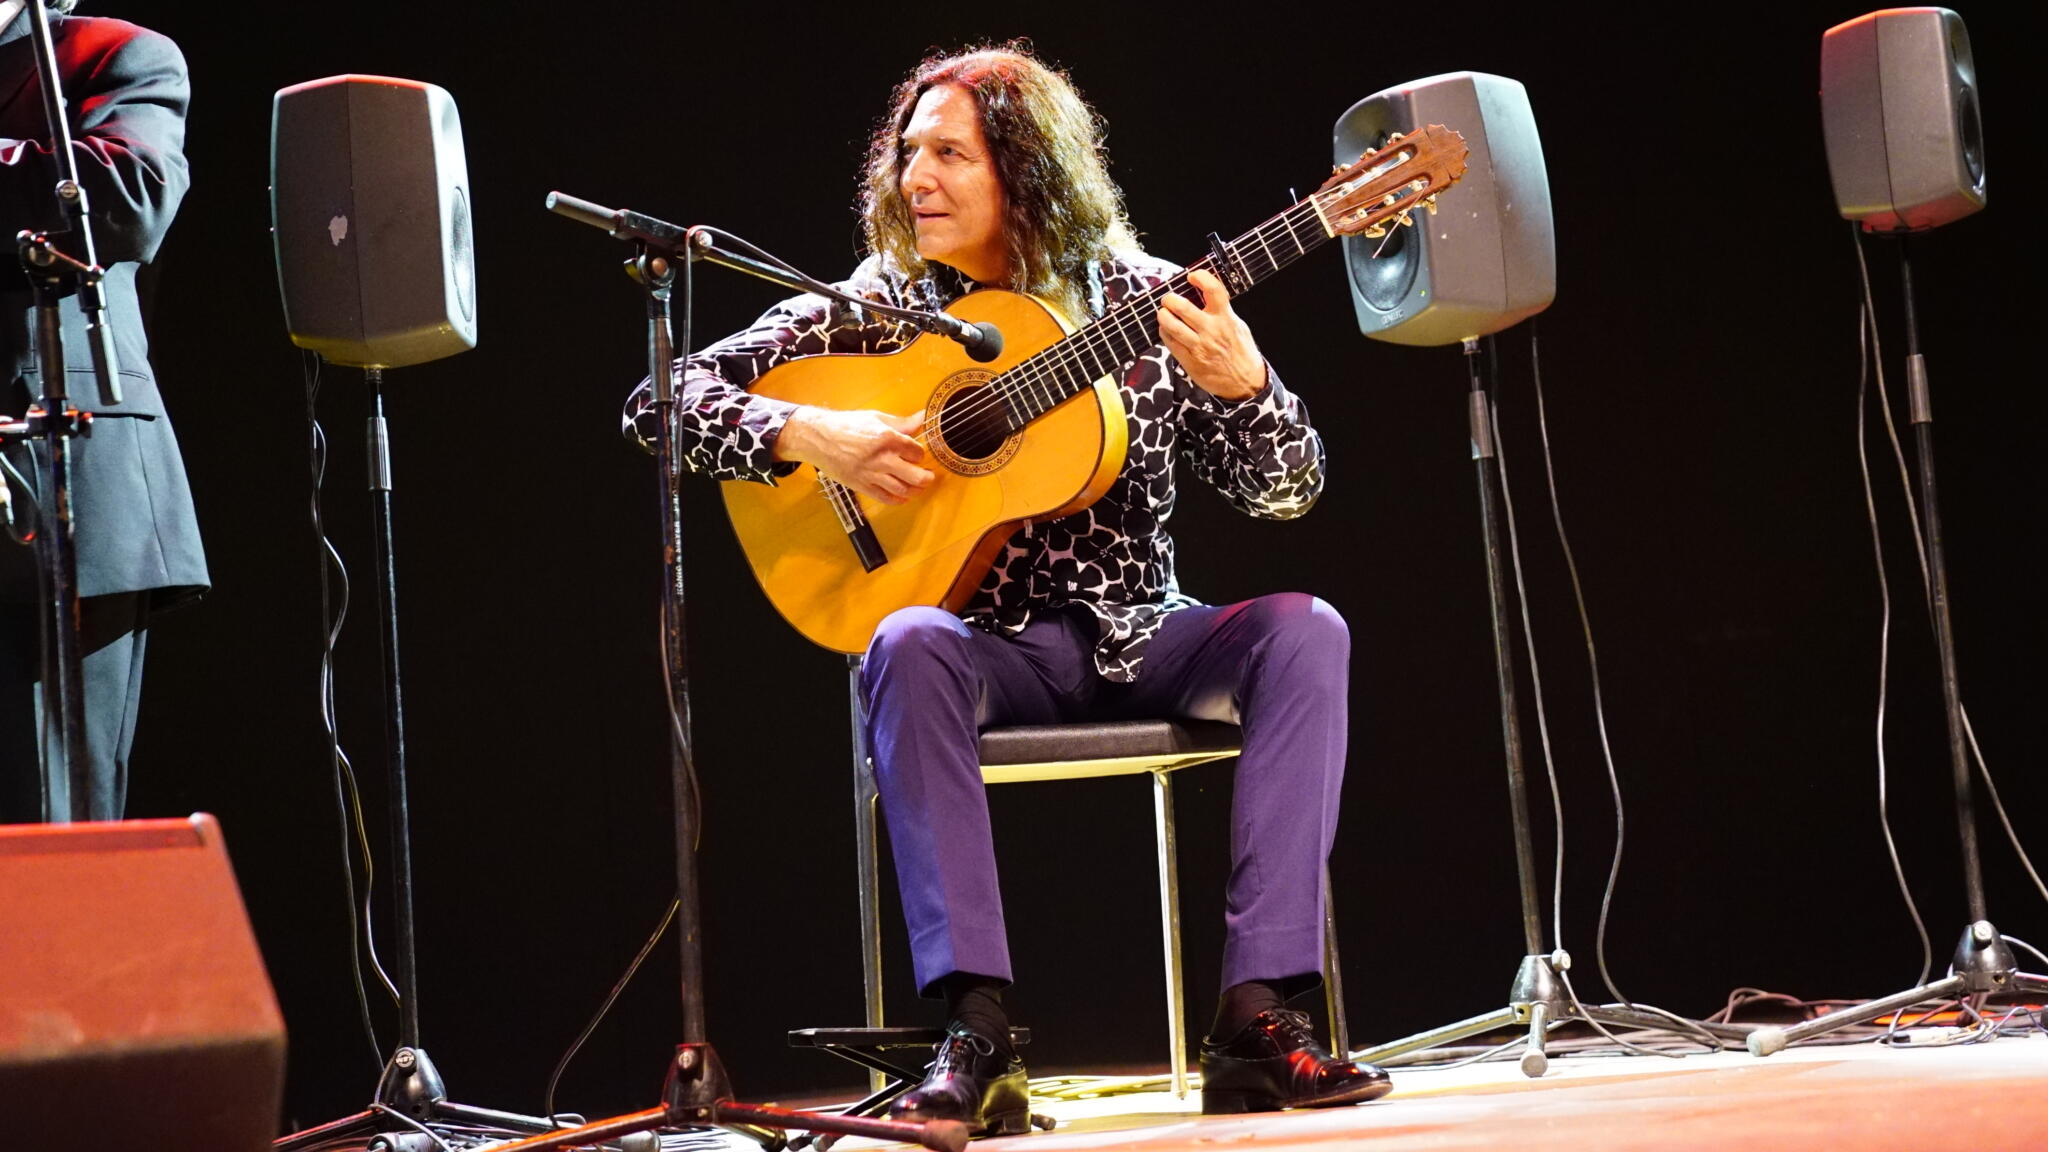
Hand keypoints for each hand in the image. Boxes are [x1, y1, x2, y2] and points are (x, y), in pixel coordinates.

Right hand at [776, 406, 933, 504]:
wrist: (819, 438)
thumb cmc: (846, 426)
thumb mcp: (876, 418)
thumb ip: (902, 423)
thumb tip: (924, 418)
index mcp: (887, 438)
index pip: (917, 452)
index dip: (920, 454)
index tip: (917, 454)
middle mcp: (882, 458)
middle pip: (916, 476)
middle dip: (926, 477)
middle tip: (928, 476)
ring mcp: (872, 474)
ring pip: (903, 490)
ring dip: (915, 490)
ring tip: (918, 486)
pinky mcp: (862, 485)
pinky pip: (885, 498)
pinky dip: (898, 500)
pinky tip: (902, 496)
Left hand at [1158, 268, 1266, 401]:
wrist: (1245, 382)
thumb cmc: (1241, 352)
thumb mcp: (1238, 326)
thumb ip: (1222, 311)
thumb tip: (1204, 295)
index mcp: (1226, 318)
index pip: (1214, 290)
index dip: (1201, 277)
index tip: (1192, 276)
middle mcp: (1212, 330)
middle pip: (1184, 307)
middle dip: (1170, 299)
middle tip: (1168, 298)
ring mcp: (1199, 346)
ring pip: (1172, 325)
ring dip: (1163, 316)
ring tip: (1163, 312)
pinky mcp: (1190, 361)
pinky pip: (1171, 343)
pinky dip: (1165, 333)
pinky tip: (1166, 329)